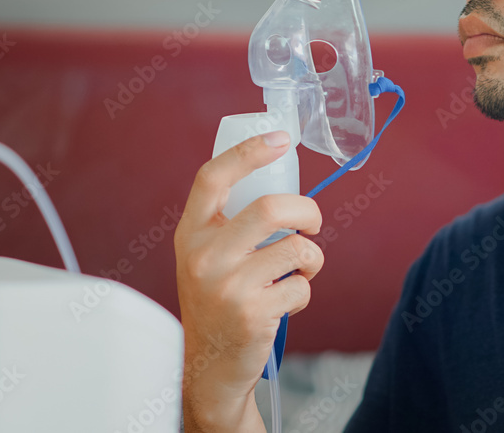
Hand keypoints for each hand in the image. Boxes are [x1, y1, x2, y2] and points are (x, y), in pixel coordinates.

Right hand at [175, 131, 324, 431]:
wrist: (209, 366)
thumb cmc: (218, 300)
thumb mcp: (206, 256)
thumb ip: (229, 223)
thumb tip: (281, 180)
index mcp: (191, 234)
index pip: (212, 178)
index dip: (248, 152)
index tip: (281, 138)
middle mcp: (204, 257)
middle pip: (271, 208)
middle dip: (307, 211)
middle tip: (312, 223)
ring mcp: (227, 286)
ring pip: (297, 249)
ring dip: (311, 259)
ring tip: (300, 270)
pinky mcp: (252, 314)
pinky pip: (301, 286)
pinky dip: (304, 291)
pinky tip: (285, 302)